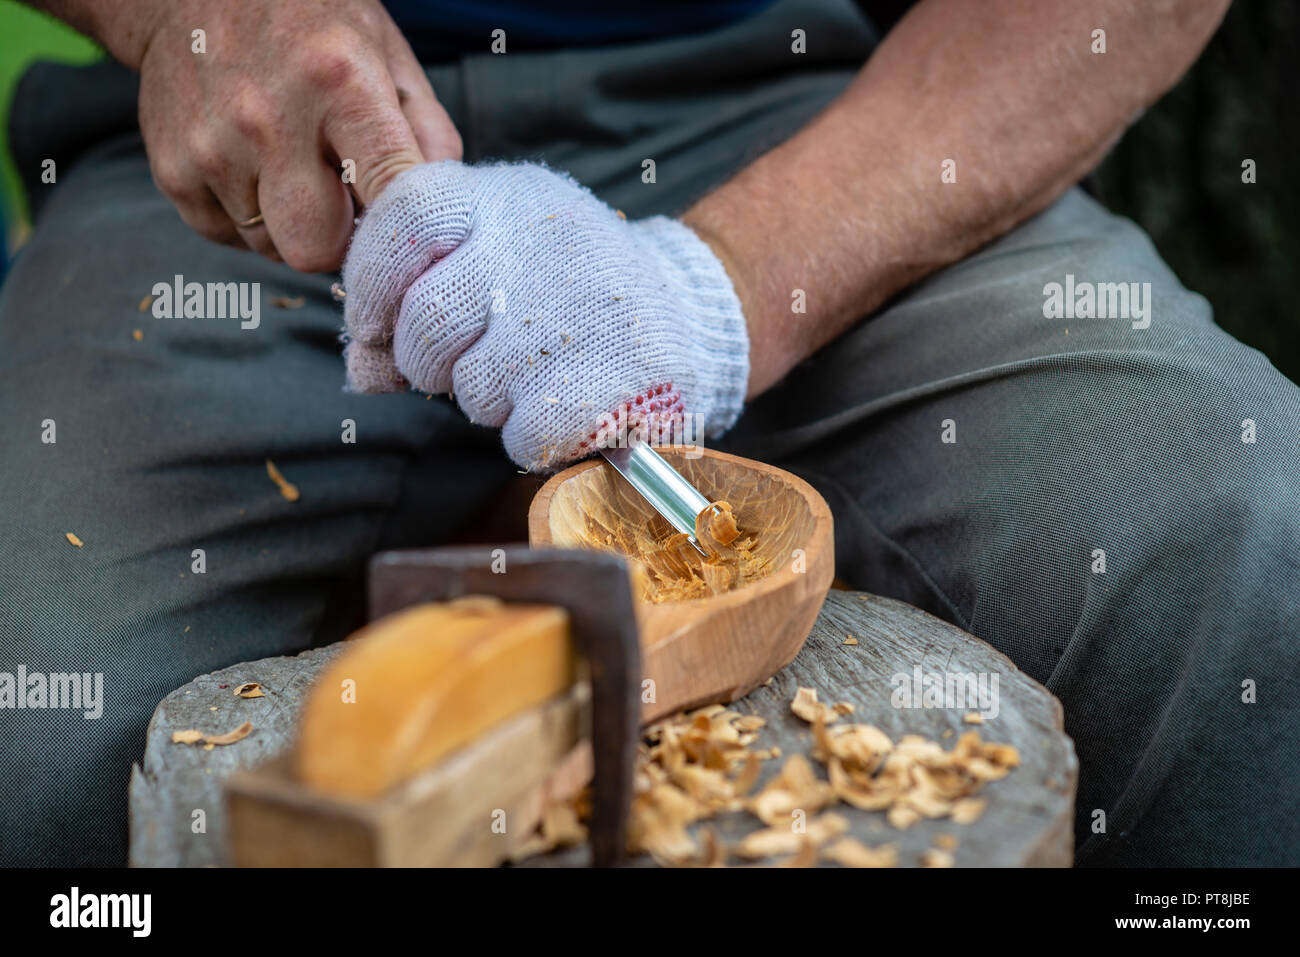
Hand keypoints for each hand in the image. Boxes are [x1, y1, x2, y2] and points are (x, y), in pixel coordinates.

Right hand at [129, 0, 460, 269]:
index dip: (404, 228)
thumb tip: (446, 209)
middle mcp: (269, 119)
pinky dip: (248, 217)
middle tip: (342, 199)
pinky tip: (252, 168)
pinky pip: (229, 237)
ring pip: (272, 249)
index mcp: (339, 84)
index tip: (408, 232)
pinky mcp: (172, 170)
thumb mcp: (388, 56)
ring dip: (292, 225)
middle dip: (338, 239)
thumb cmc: (311, 25)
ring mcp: (213, 149)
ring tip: (291, 168)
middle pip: (317, 250)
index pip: (390, 194)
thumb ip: (428, 135)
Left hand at [341, 161, 750, 470]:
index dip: (372, 281)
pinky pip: (521, 435)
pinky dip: (532, 435)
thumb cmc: (563, 286)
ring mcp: (571, 315)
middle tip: (460, 362)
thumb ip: (415, 295)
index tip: (376, 323)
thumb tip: (363, 367)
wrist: (683, 313)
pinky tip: (563, 403)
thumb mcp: (495, 255)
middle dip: (426, 361)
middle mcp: (536, 246)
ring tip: (530, 372)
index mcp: (503, 200)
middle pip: (426, 321)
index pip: (405, 218)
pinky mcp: (601, 383)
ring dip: (485, 399)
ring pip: (471, 388)